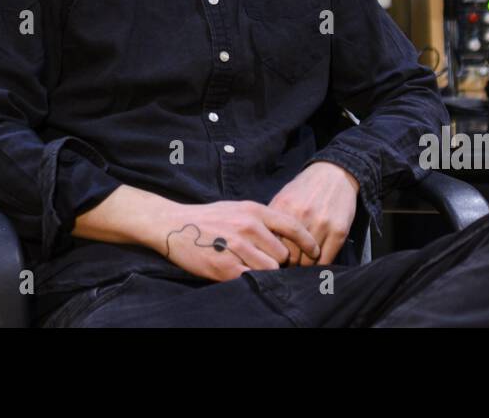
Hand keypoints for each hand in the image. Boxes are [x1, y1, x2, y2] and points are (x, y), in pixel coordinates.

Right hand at [152, 200, 320, 282]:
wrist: (174, 225)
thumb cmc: (208, 218)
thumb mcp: (237, 209)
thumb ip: (261, 220)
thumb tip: (286, 238)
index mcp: (253, 210)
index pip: (292, 226)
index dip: (307, 241)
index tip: (315, 251)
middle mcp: (248, 227)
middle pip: (283, 254)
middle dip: (279, 261)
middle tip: (266, 261)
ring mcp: (237, 247)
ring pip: (270, 269)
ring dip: (265, 272)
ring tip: (251, 267)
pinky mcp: (226, 267)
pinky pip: (251, 279)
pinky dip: (250, 279)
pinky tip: (240, 272)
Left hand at [266, 162, 358, 266]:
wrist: (334, 174)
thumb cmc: (305, 189)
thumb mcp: (283, 198)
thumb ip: (273, 221)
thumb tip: (262, 248)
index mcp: (283, 209)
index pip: (273, 245)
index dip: (274, 255)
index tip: (276, 258)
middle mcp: (301, 216)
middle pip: (290, 257)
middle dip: (289, 263)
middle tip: (291, 262)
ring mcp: (322, 224)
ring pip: (308, 262)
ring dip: (305, 264)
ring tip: (304, 259)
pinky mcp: (339, 231)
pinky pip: (325, 260)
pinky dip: (320, 264)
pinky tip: (317, 258)